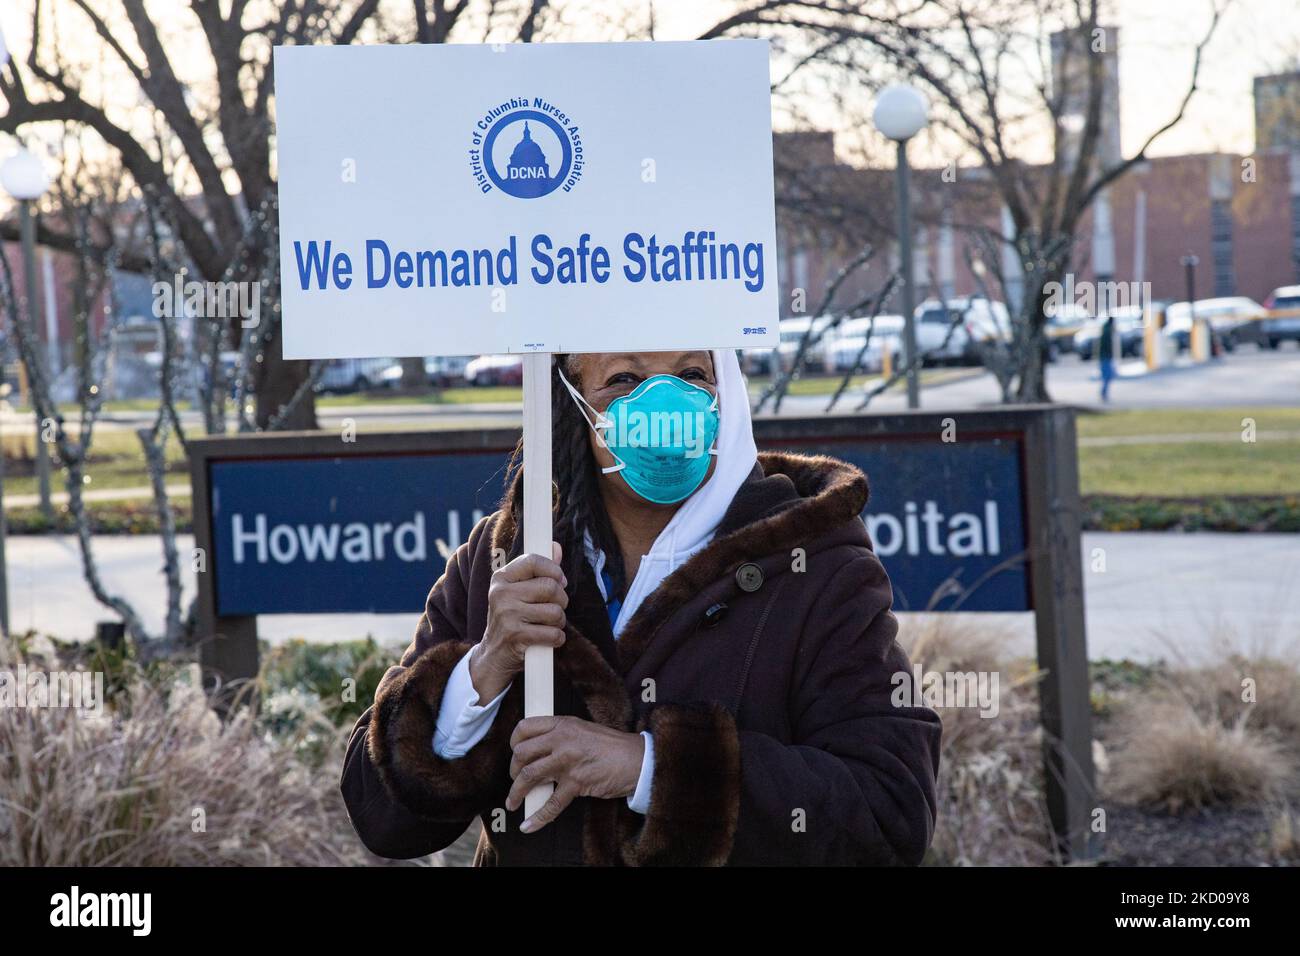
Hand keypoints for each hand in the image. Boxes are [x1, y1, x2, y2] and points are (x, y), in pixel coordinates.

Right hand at [469, 542, 567, 703]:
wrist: (493, 655)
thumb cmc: (511, 618)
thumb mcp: (518, 592)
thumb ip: (537, 570)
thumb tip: (555, 547)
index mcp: (501, 578)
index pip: (533, 561)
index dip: (554, 570)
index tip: (560, 580)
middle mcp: (500, 594)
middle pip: (550, 587)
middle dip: (561, 600)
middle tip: (555, 608)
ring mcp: (507, 615)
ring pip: (555, 611)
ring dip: (559, 622)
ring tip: (549, 625)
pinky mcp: (515, 636)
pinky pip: (553, 633)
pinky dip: (557, 639)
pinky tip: (548, 639)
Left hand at [507, 716, 645, 832]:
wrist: (636, 759)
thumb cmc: (612, 746)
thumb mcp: (583, 729)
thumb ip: (561, 735)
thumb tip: (538, 750)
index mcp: (563, 724)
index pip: (525, 727)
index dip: (514, 742)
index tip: (514, 753)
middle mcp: (562, 740)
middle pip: (522, 753)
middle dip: (512, 770)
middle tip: (515, 779)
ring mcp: (568, 761)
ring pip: (529, 776)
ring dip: (516, 793)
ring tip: (513, 802)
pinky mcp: (576, 783)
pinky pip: (551, 804)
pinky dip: (537, 817)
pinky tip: (528, 825)